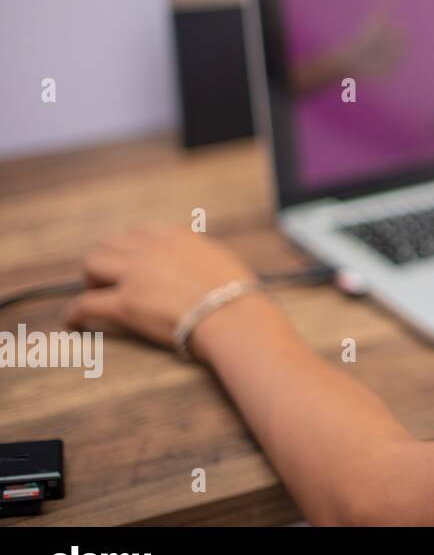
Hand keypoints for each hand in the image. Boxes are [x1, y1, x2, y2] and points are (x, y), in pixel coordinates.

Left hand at [64, 223, 257, 352]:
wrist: (235, 315)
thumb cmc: (237, 294)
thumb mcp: (219, 258)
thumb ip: (197, 254)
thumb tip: (194, 263)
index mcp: (174, 236)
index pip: (137, 232)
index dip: (128, 247)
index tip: (128, 260)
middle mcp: (150, 248)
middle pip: (109, 243)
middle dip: (105, 260)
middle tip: (108, 281)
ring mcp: (135, 274)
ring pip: (92, 264)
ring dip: (90, 279)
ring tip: (94, 296)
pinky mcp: (125, 304)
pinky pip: (85, 304)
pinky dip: (75, 313)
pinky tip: (74, 322)